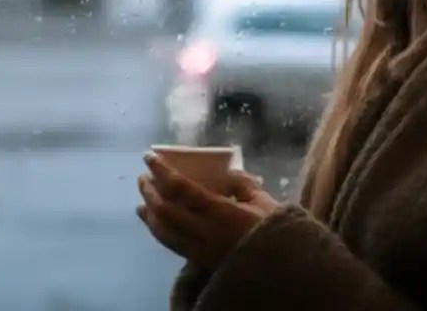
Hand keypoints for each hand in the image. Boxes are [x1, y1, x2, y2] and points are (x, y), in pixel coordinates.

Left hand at [136, 153, 278, 270]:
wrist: (283, 269)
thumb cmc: (275, 230)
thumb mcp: (263, 200)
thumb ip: (241, 183)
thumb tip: (225, 172)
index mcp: (220, 212)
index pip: (181, 188)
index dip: (162, 171)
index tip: (148, 157)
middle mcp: (204, 231)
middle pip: (165, 210)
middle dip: (150, 191)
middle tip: (143, 177)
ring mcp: (200, 249)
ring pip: (163, 230)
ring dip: (149, 212)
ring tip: (142, 198)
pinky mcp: (200, 261)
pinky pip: (171, 244)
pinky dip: (157, 230)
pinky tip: (153, 221)